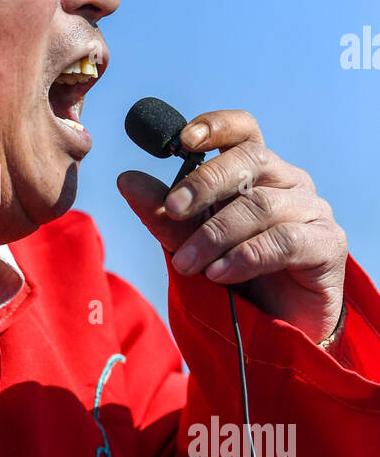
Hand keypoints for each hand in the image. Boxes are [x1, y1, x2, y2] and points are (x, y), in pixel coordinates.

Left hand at [117, 109, 347, 343]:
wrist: (277, 329)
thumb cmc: (238, 277)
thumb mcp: (193, 244)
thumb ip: (165, 216)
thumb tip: (127, 180)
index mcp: (257, 173)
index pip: (243, 132)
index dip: (216, 126)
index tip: (183, 139)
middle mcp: (288, 183)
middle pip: (250, 160)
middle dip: (205, 182)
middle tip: (173, 208)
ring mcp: (312, 211)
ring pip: (261, 205)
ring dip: (216, 234)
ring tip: (189, 264)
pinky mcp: (328, 245)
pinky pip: (285, 239)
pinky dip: (245, 256)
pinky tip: (220, 273)